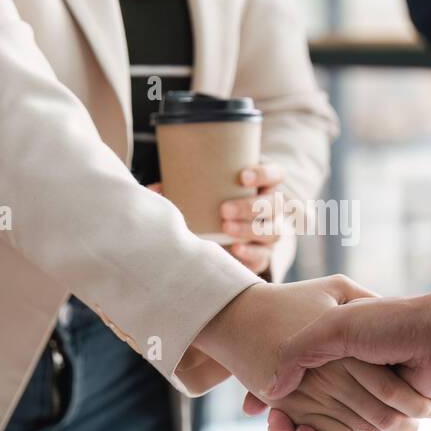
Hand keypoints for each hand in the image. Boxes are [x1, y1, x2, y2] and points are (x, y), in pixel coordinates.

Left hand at [150, 166, 284, 275]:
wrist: (226, 234)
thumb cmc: (216, 203)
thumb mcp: (207, 191)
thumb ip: (184, 187)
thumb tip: (155, 189)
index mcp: (263, 186)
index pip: (275, 175)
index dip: (263, 174)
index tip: (242, 176)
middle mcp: (272, 210)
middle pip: (273, 205)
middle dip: (249, 206)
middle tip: (223, 210)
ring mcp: (271, 233)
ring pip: (272, 231)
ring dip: (249, 230)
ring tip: (226, 229)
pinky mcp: (263, 255)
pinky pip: (264, 257)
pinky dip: (251, 254)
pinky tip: (236, 251)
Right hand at [191, 276, 430, 430]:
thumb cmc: (389, 323)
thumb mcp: (334, 324)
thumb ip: (298, 351)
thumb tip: (270, 389)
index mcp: (333, 349)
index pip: (293, 377)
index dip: (272, 394)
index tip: (255, 408)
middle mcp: (349, 371)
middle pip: (306, 403)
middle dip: (287, 418)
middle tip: (275, 426)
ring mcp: (367, 394)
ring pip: (327, 422)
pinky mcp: (386, 415)